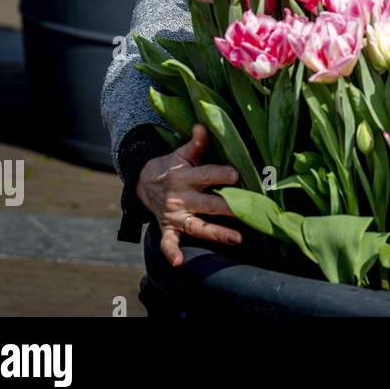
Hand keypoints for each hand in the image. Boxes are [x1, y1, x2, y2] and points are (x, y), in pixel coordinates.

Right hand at [137, 124, 241, 266]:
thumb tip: (203, 126)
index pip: (206, 175)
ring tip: (237, 239)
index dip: (221, 174)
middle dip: (227, 207)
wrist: (142, 182)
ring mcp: (174, 215)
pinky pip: (168, 242)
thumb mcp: (181, 153)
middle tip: (247, 211)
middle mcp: (181, 197)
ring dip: (217, 233)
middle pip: (207, 203)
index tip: (236, 175)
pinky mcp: (168, 228)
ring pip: (197, 226)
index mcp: (186, 176)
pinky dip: (171, 253)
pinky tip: (178, 262)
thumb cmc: (171, 166)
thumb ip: (195, 143)